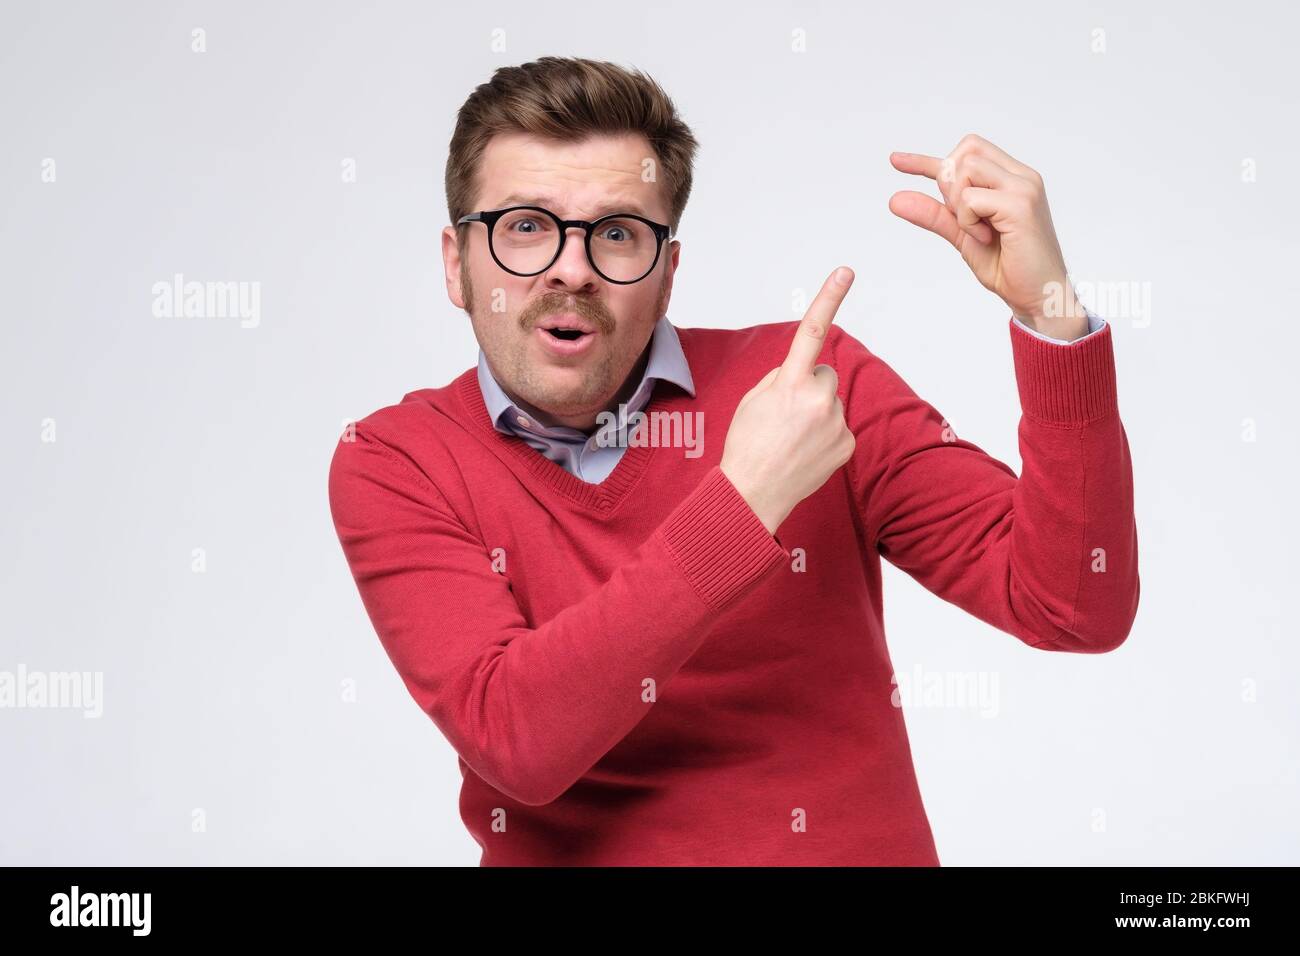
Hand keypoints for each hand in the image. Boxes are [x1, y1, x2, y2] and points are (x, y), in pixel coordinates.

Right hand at [720, 267, 858, 533]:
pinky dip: (825, 434)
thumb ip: (781, 378)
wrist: (754, 495)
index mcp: (790, 383)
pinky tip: (806, 451)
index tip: (845, 273)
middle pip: (824, 373)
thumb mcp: (753, 400)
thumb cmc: (747, 448)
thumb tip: (804, 372)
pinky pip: (839, 426)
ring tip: (792, 439)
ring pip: (832, 401)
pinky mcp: (847, 444)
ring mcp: (836, 423)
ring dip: (817, 412)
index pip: (811, 332)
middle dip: (809, 386)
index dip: (828, 299)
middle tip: (785, 416)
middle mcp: (819, 400)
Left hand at [888, 133, 1087, 339]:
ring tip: (979, 231)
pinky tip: (985, 238)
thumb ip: (935, 214)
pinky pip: (970, 198)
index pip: (968, 151)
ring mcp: (1023, 187)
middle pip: (965, 153)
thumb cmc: (1008, 267)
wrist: (1037, 296)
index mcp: (1012, 178)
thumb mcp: (962, 236)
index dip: (929, 158)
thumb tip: (896, 199)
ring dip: (959, 204)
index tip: (896, 161)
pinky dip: (966, 221)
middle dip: (949, 185)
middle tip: (965, 221)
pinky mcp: (1020, 204)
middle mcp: (1021, 176)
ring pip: (966, 169)